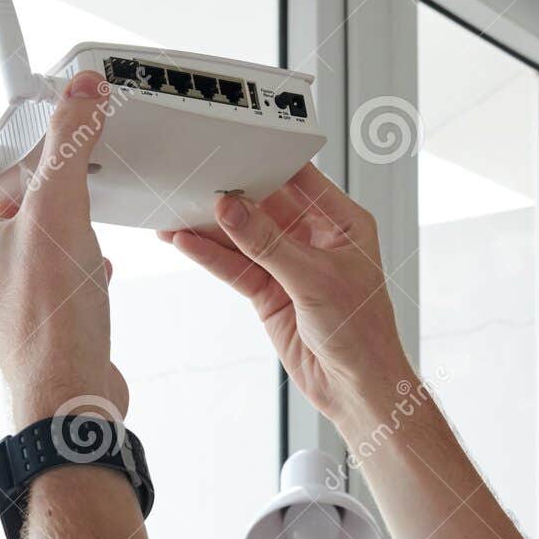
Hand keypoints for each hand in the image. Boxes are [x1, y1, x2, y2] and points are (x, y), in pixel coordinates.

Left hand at [0, 71, 127, 426]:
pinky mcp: (40, 326)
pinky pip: (54, 281)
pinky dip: (76, 266)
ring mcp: (9, 302)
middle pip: (3, 209)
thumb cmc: (49, 319)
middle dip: (38, 186)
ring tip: (85, 214)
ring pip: (31, 246)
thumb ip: (69, 147)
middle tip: (65, 164)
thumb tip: (80, 95)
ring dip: (59, 228)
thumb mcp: (60, 212)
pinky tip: (97, 266)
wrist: (70, 398)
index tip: (22, 127)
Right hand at [157, 164, 411, 428]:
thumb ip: (268, 244)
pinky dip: (210, 256)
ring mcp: (289, 265)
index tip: (232, 149)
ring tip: (174, 209)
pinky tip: (184, 241)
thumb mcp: (315, 280)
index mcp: (342, 222)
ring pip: (243, 237)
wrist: (357, 389)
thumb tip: (231, 209)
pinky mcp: (269, 292)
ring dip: (210, 227)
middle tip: (193, 177)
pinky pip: (235, 267)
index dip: (266, 162)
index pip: (300, 178)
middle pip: (265, 205)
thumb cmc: (363, 334)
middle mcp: (315, 238)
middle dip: (230, 193)